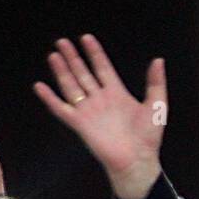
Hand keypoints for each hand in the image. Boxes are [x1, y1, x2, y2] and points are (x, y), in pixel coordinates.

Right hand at [33, 34, 165, 198]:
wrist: (138, 161)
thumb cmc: (148, 138)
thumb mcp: (156, 106)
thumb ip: (156, 83)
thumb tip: (158, 60)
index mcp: (117, 94)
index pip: (103, 67)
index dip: (95, 53)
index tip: (86, 38)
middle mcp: (100, 100)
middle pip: (83, 73)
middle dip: (73, 57)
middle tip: (62, 41)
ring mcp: (88, 111)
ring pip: (71, 85)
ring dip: (62, 71)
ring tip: (53, 55)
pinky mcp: (79, 124)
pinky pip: (61, 109)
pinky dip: (49, 98)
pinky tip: (40, 86)